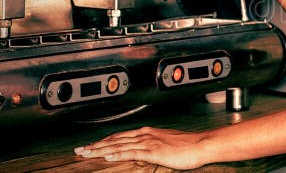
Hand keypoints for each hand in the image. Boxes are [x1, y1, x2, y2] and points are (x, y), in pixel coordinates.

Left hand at [74, 127, 208, 169]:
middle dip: (96, 145)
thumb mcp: (167, 143)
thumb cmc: (188, 145)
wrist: (201, 144)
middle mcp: (145, 135)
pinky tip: (108, 156)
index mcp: (148, 132)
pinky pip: (132, 152)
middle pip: (115, 139)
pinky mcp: (153, 151)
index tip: (91, 145)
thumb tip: (144, 150)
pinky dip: (118, 153)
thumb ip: (153, 145)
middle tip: (80, 150)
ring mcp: (148, 142)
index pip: (120, 137)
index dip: (104, 141)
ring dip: (101, 149)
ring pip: (119, 145)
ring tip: (87, 153)